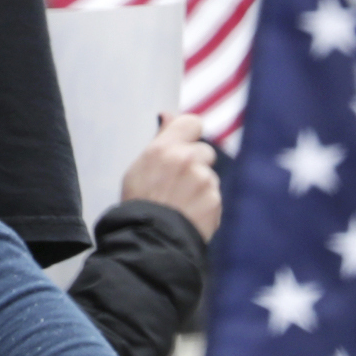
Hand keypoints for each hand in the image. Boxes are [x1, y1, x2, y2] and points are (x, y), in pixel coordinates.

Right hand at [119, 114, 220, 240]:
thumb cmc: (139, 202)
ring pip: (210, 177)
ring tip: (182, 203)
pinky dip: (206, 204)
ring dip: (201, 186)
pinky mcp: (215, 201)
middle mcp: (188, 160)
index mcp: (165, 148)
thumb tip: (168, 116)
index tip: (186, 143)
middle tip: (180, 182)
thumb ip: (160, 140)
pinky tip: (190, 213)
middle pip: (205, 152)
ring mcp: (204, 181)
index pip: (192, 123)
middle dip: (197, 164)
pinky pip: (214, 197)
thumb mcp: (140, 166)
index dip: (190, 133)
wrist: (150, 239)